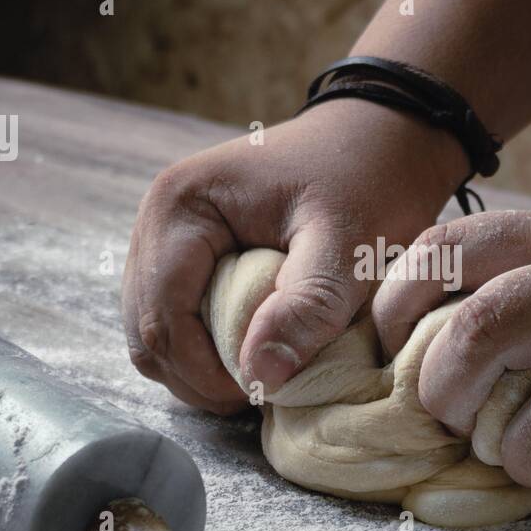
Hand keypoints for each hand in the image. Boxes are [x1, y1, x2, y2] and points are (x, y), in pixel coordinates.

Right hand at [123, 100, 468, 413]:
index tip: (262, 393)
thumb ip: (306, 307)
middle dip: (198, 376)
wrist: (383, 137)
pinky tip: (255, 353)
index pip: (161, 317)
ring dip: (200, 367)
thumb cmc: (370, 179)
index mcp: (182, 206)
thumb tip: (258, 377)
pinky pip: (178, 318)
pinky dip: (207, 347)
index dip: (204, 371)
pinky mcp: (189, 251)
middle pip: (147, 330)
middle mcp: (158, 218)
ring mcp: (167, 235)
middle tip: (261, 392)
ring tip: (260, 377)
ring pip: (156, 331)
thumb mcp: (347, 244)